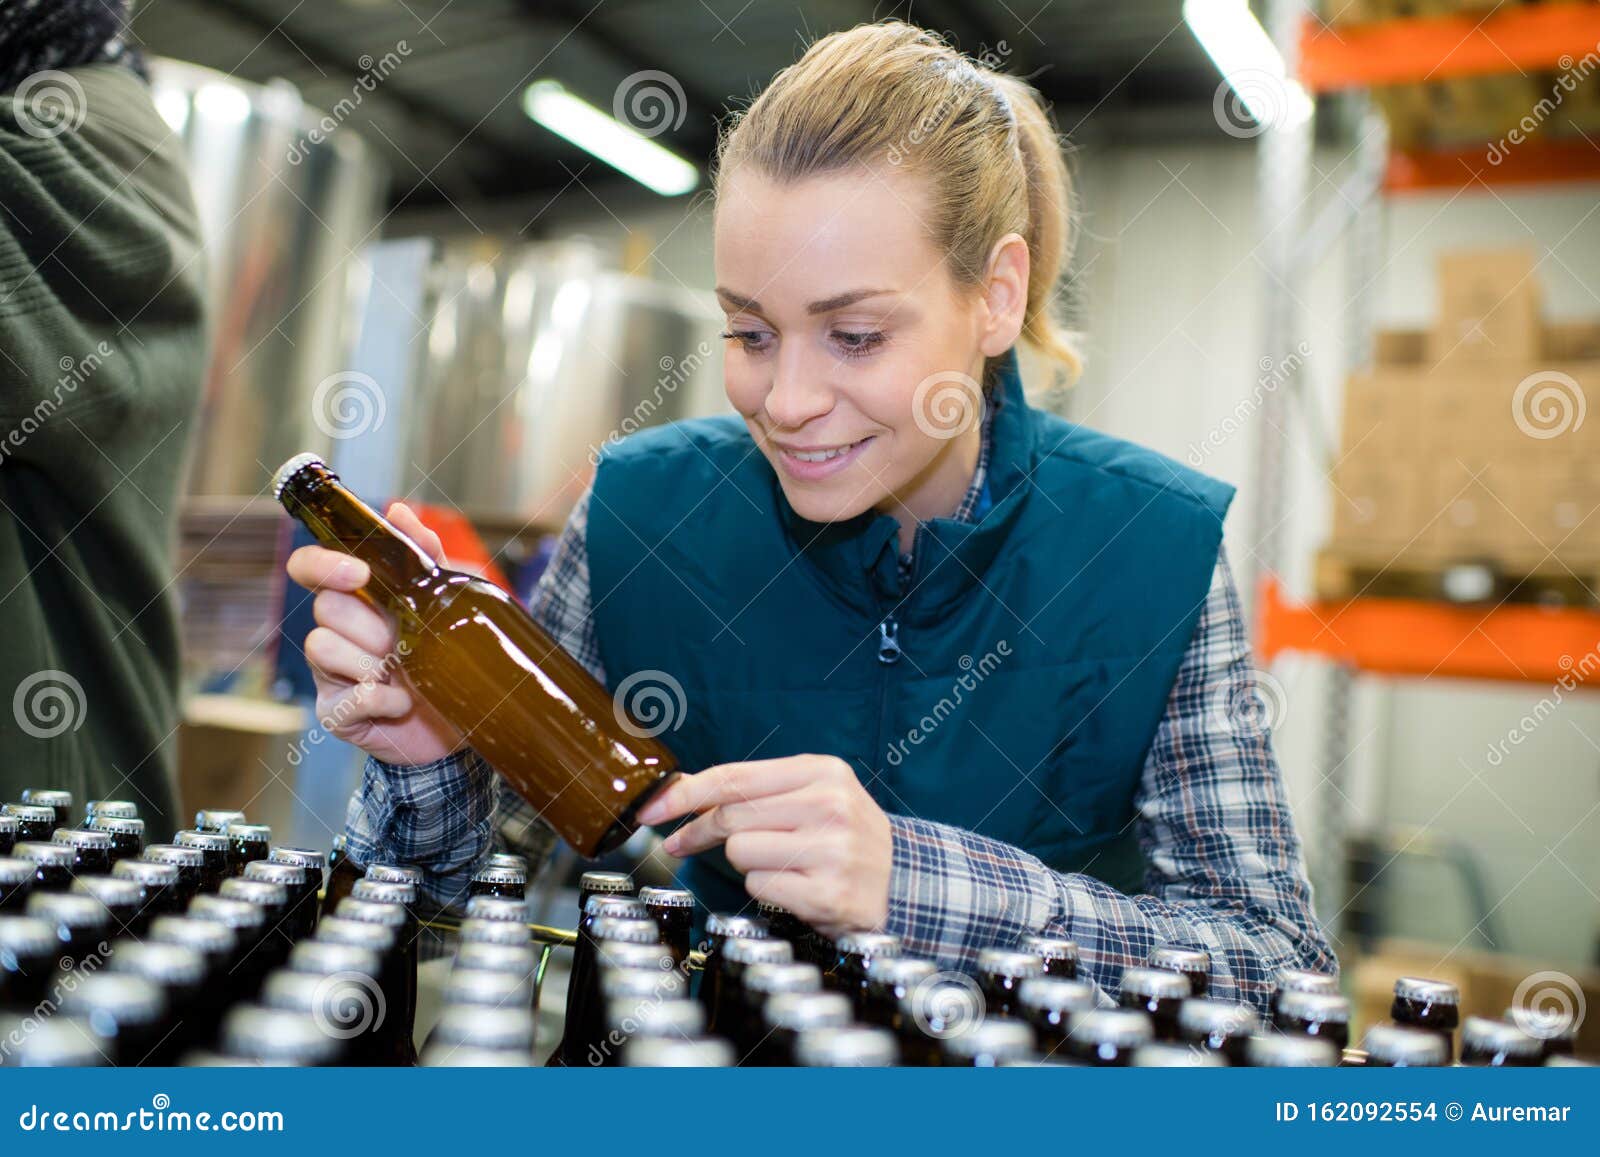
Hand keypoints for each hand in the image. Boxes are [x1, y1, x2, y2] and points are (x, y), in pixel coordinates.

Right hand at [285, 501, 463, 766]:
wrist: (463, 718)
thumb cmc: (447, 656)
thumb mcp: (446, 601)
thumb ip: (424, 557)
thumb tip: (398, 512)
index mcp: (356, 599)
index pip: (310, 568)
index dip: (322, 564)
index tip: (359, 573)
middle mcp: (337, 631)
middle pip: (326, 606)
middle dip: (371, 623)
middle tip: (403, 640)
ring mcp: (332, 673)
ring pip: (324, 647)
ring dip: (372, 661)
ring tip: (406, 673)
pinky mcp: (336, 712)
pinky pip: (345, 698)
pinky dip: (380, 699)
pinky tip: (403, 702)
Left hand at [637, 754, 892, 937]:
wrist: (904, 880)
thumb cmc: (845, 836)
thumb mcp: (814, 795)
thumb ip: (756, 791)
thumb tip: (682, 793)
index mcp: (822, 772)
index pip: (735, 776)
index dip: (685, 792)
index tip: (651, 808)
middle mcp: (828, 806)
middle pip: (731, 816)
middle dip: (700, 832)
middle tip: (684, 842)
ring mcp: (830, 850)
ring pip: (741, 853)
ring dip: (748, 864)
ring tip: (782, 864)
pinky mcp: (826, 893)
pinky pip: (759, 887)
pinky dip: (767, 890)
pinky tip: (795, 886)